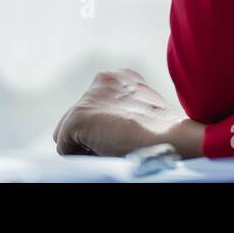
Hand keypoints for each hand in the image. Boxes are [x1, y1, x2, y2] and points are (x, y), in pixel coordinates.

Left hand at [53, 68, 205, 157]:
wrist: (170, 137)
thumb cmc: (164, 132)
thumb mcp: (144, 110)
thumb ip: (123, 109)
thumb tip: (106, 128)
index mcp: (122, 76)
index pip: (96, 106)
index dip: (107, 127)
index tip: (127, 134)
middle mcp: (103, 78)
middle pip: (80, 117)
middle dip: (92, 134)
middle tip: (118, 143)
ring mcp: (88, 97)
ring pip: (67, 132)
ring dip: (85, 144)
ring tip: (111, 147)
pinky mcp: (77, 117)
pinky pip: (63, 147)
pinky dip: (79, 156)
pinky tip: (104, 152)